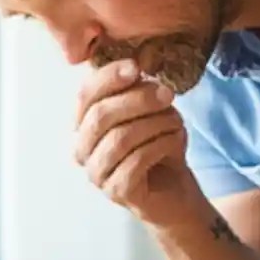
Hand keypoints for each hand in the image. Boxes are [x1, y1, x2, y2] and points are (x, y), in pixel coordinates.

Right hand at [73, 59, 201, 225]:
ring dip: (154, 123)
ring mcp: (97, 173)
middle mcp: (82, 149)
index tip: (136, 67)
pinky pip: (136, 161)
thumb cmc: (158, 147)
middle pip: (101, 115)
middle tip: (167, 94)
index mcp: (85, 124)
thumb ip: (136, 91)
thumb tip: (135, 68)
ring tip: (176, 121)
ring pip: (120, 138)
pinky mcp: (116, 191)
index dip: (108, 78)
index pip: (85, 95)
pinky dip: (160, 145)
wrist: (176, 192)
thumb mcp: (150, 112)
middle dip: (138, 99)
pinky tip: (175, 141)